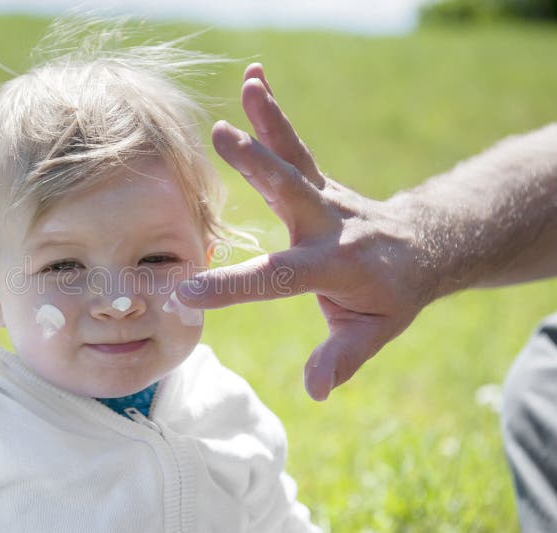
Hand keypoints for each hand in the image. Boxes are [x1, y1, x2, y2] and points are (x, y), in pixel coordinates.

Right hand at [178, 64, 434, 400]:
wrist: (425, 246)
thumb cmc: (393, 295)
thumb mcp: (374, 334)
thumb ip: (341, 358)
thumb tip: (315, 392)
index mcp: (335, 267)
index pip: (277, 278)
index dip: (231, 287)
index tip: (184, 292)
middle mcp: (330, 224)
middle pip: (292, 191)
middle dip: (258, 165)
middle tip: (224, 136)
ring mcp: (326, 196)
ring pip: (295, 157)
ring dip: (269, 120)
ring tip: (249, 85)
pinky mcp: (320, 180)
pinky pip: (294, 146)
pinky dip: (273, 114)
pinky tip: (254, 80)